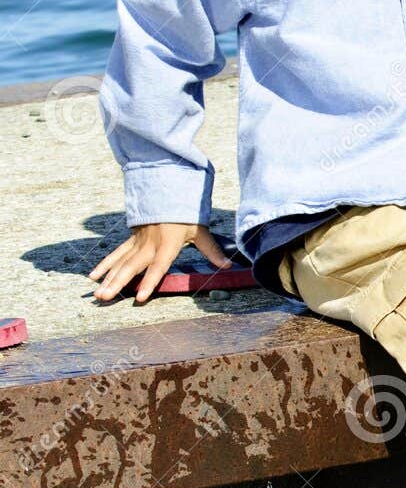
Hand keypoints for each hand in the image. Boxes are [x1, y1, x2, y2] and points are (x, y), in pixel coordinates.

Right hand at [88, 222, 232, 303]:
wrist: (168, 190)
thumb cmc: (186, 213)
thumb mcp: (200, 230)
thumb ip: (212, 251)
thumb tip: (229, 265)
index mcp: (167, 245)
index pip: (157, 267)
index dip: (148, 282)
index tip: (138, 297)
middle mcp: (149, 245)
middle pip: (131, 267)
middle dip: (117, 283)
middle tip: (104, 298)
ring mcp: (138, 242)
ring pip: (120, 262)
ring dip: (108, 278)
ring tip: (97, 293)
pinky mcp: (132, 239)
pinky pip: (116, 253)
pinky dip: (105, 264)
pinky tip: (94, 276)